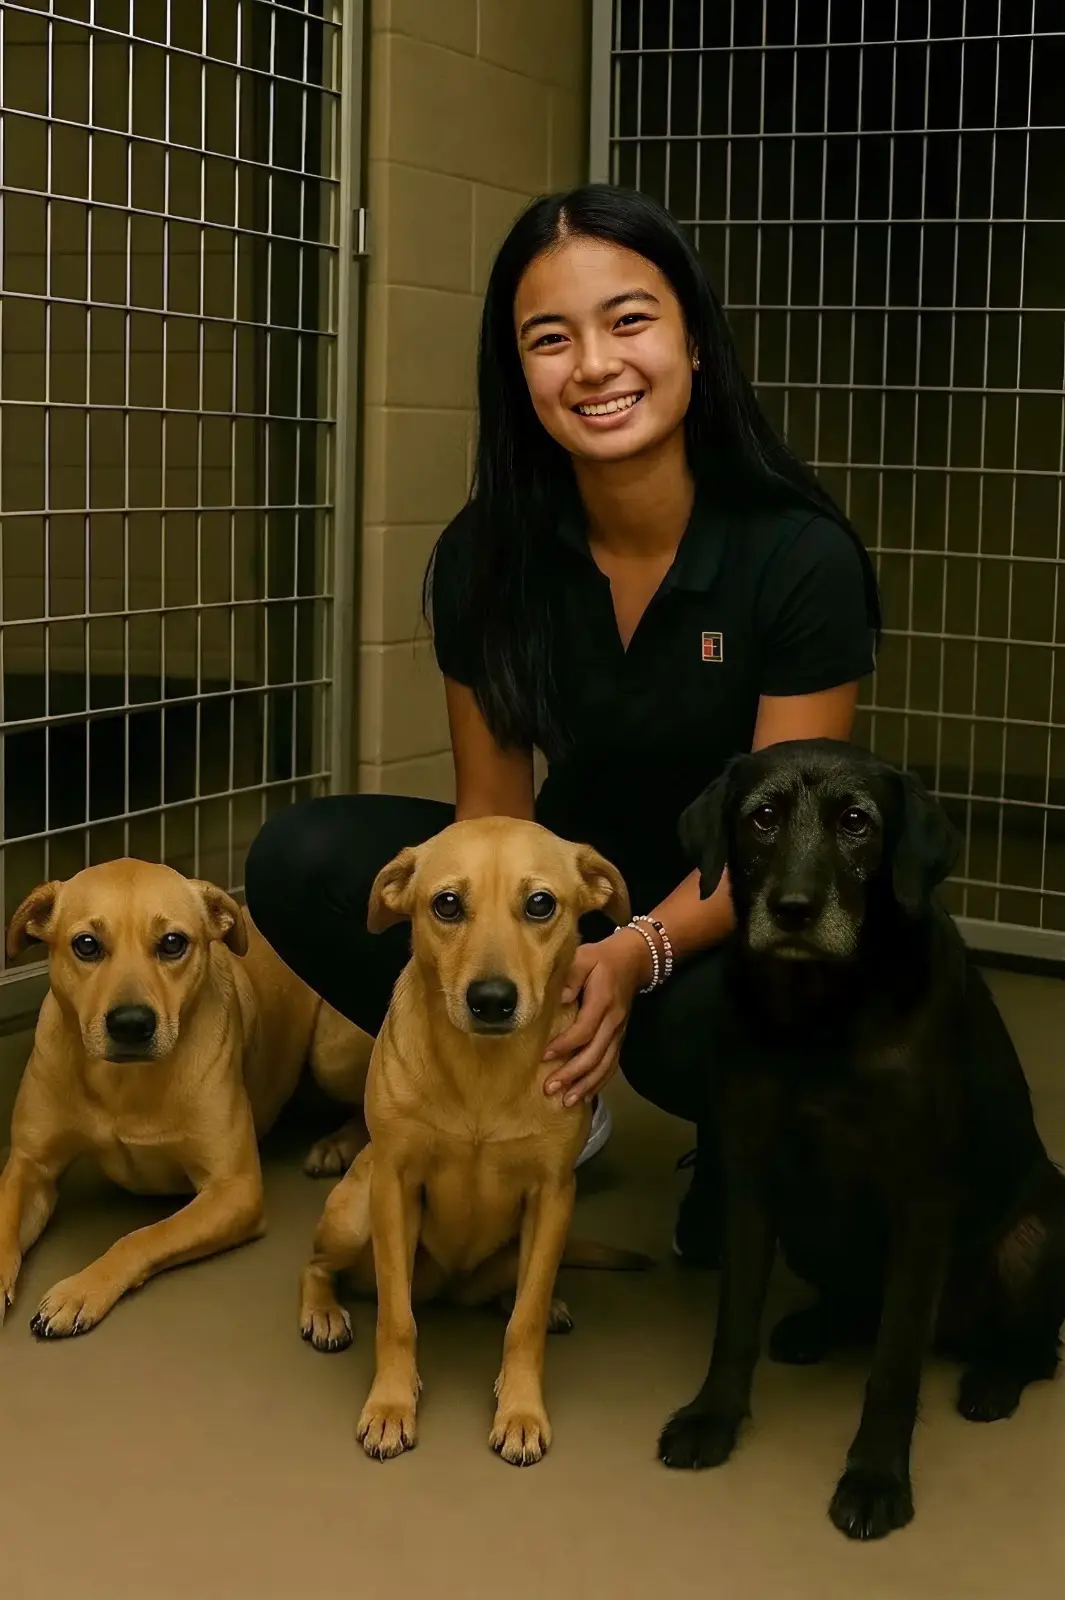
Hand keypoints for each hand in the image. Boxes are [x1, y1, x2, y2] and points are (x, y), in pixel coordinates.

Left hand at [543, 930, 651, 1105]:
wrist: (632, 961)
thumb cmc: (600, 960)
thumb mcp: (583, 958)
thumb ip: (571, 976)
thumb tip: (559, 998)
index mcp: (603, 1002)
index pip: (585, 1030)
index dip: (566, 1045)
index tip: (545, 1056)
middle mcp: (613, 1021)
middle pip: (594, 1054)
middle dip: (573, 1074)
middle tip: (550, 1089)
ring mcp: (618, 1032)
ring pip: (605, 1065)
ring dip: (586, 1084)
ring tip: (567, 1101)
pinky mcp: (619, 1038)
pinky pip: (611, 1065)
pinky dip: (599, 1082)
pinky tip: (585, 1096)